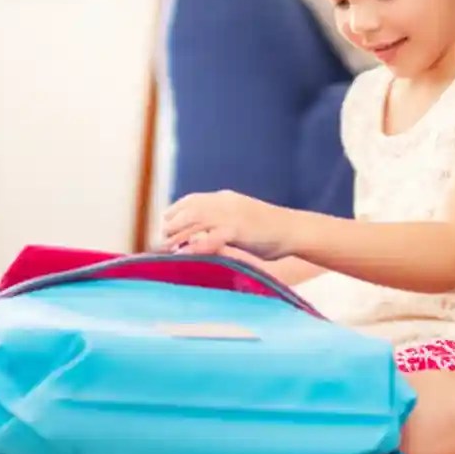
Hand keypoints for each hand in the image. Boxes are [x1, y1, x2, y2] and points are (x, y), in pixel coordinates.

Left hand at [161, 190, 295, 259]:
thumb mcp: (241, 223)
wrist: (295, 230)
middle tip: (159, 243)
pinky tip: (185, 254)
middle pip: (188, 210)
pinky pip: (211, 237)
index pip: (191, 201)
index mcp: (225, 199)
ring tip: (163, 249)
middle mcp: (225, 203)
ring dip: (176, 236)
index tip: (164, 227)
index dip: (174, 213)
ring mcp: (231, 214)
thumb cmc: (271, 232)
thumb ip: (222, 225)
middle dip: (171, 226)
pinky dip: (195, 245)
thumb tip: (202, 237)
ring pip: (194, 221)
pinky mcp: (239, 229)